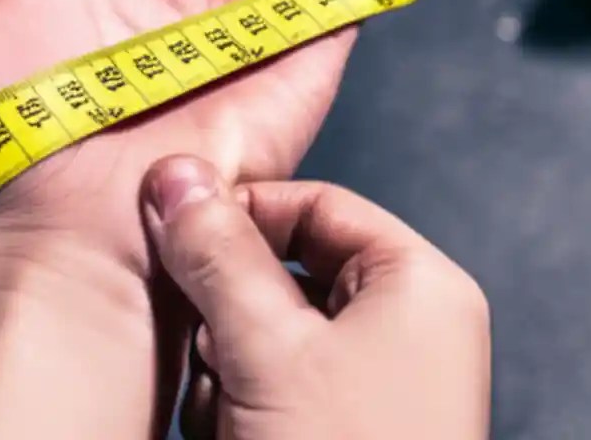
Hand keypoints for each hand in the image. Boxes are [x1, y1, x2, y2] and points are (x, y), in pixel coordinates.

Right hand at [142, 156, 489, 439]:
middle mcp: (404, 328)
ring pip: (264, 335)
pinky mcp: (338, 429)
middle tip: (210, 349)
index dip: (241, 211)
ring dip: (226, 370)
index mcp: (417, 285)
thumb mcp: (269, 349)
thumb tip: (176, 177)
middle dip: (229, 314)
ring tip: (233, 415)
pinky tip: (234, 438)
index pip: (318, 206)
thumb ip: (218, 255)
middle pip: (284, 273)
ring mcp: (372, 386)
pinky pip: (268, 389)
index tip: (173, 226)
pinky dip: (236, 409)